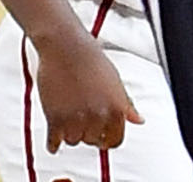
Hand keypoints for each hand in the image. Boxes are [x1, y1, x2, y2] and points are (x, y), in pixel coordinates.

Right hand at [32, 26, 143, 153]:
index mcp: (116, 108)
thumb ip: (126, 104)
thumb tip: (138, 119)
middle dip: (89, 130)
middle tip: (83, 113)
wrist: (66, 48)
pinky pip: (54, 144)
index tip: (102, 136)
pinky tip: (56, 132)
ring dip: (71, 132)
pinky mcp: (55, 121)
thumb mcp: (115, 80)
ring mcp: (76, 121)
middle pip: (93, 141)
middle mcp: (98, 117)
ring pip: (74, 141)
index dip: (108, 138)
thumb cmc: (90, 59)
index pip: (115, 140)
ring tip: (70, 112)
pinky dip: (53, 141)